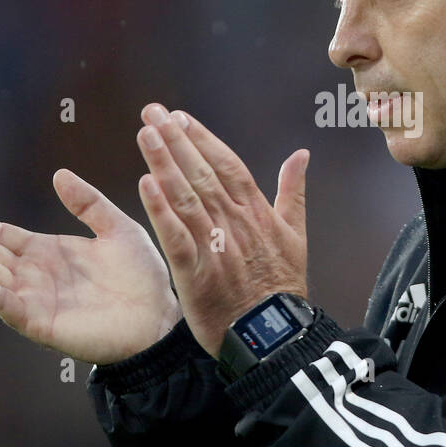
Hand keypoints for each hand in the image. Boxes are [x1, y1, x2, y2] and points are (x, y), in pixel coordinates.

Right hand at [0, 169, 180, 364]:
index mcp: (48, 253)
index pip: (3, 235)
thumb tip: (58, 173)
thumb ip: (88, 203)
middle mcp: (35, 276)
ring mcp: (34, 300)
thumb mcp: (117, 229)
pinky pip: (4, 303)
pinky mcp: (39, 322)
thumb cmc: (143, 278)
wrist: (160, 320)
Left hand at [135, 104, 308, 357]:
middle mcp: (234, 222)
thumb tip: (301, 154)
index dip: (203, 139)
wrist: (274, 335)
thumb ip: (293, 192)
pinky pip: (176, 236)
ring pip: (187, 197)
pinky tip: (145, 185)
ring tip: (145, 134)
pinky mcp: (196, 273)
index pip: (227, 165)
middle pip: (202, 173)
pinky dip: (162, 211)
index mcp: (256, 212)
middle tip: (152, 111)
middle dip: (177, 140)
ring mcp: (215, 246)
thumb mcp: (297, 236)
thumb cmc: (282, 288)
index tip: (180, 117)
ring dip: (165, 164)